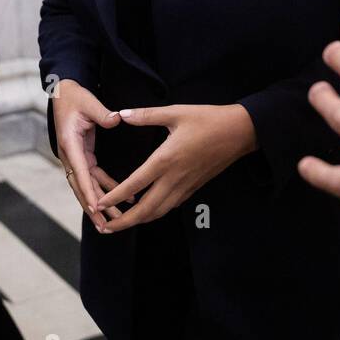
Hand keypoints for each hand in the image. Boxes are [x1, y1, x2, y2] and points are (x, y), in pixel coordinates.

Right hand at [51, 79, 123, 230]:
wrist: (63, 93)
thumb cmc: (74, 97)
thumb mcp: (88, 102)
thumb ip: (102, 113)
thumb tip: (116, 119)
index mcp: (70, 144)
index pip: (80, 172)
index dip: (88, 191)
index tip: (96, 208)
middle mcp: (70, 155)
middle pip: (81, 187)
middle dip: (93, 207)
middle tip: (104, 226)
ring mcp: (75, 157)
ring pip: (87, 186)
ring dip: (99, 203)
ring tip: (113, 221)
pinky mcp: (82, 155)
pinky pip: (94, 176)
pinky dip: (105, 187)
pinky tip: (120, 197)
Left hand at [95, 103, 256, 231]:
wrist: (240, 132)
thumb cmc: (208, 119)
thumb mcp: (176, 112)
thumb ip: (146, 115)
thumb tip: (121, 114)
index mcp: (165, 160)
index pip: (135, 184)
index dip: (115, 197)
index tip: (98, 204)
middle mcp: (174, 178)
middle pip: (146, 210)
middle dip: (124, 221)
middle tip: (106, 227)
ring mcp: (186, 186)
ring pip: (159, 212)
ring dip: (139, 221)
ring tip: (122, 224)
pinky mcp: (194, 187)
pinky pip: (171, 206)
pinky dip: (156, 212)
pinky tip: (148, 210)